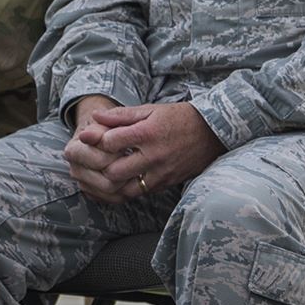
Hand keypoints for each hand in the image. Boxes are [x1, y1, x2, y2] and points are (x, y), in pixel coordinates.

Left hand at [71, 99, 218, 203]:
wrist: (211, 132)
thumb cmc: (178, 118)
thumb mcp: (150, 110)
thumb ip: (121, 115)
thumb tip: (95, 117)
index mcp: (148, 132)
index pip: (111, 142)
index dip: (97, 140)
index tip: (93, 138)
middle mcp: (154, 155)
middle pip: (114, 171)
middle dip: (101, 166)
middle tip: (95, 160)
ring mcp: (161, 173)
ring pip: (125, 189)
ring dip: (112, 183)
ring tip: (105, 172)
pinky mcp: (166, 183)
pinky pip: (139, 194)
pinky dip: (126, 189)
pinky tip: (119, 181)